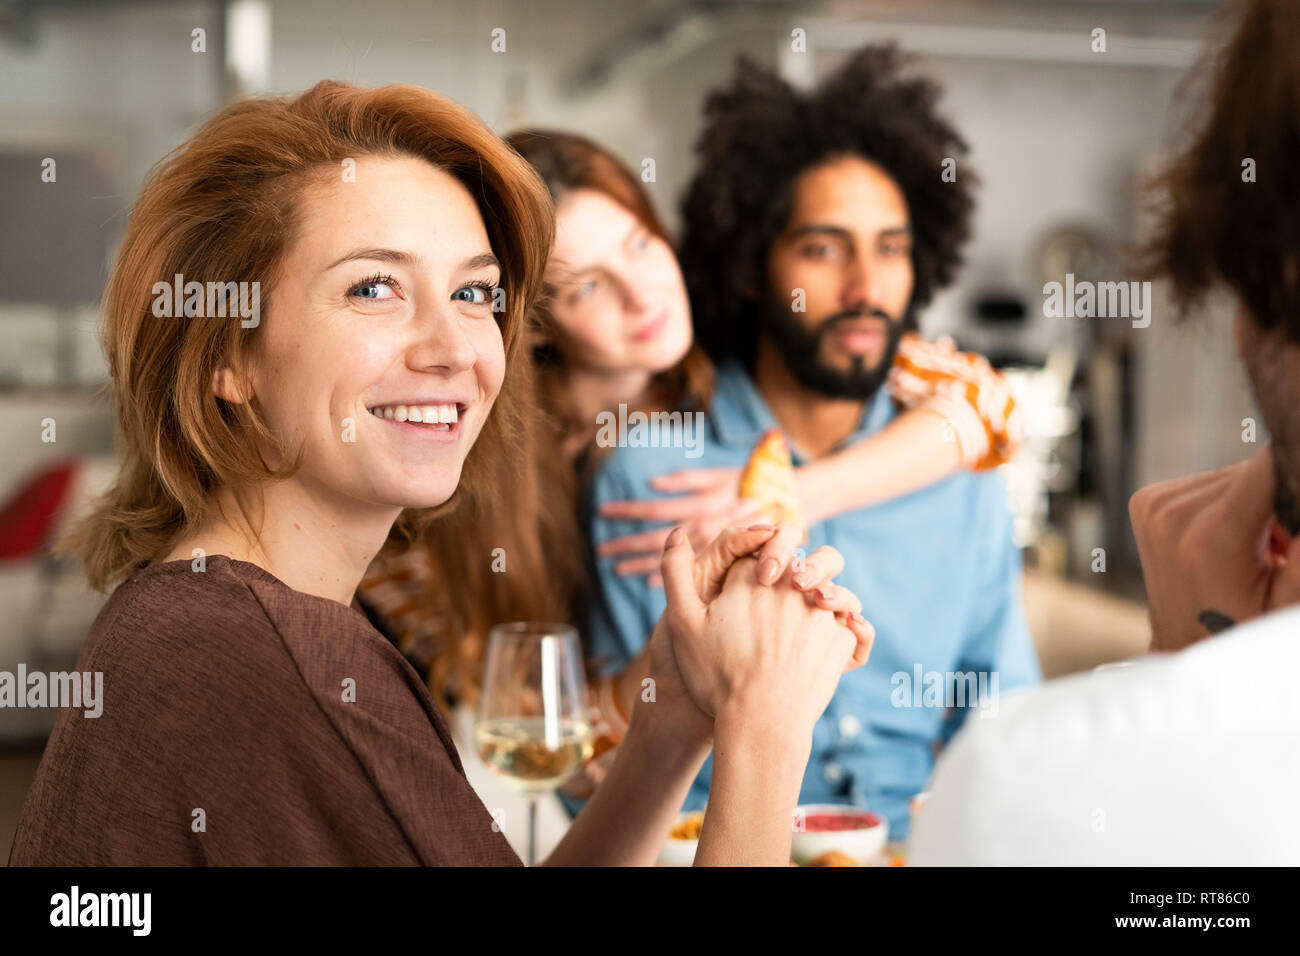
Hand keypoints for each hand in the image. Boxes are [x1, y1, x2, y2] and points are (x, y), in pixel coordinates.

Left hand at [596, 468, 762, 585]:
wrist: (788, 512)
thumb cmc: (750, 487)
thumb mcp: (719, 477)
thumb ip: (688, 479)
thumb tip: (652, 483)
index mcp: (696, 509)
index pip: (653, 510)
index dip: (627, 510)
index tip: (602, 510)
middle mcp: (699, 534)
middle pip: (653, 541)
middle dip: (625, 544)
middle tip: (599, 550)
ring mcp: (708, 555)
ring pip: (665, 563)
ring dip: (638, 563)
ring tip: (615, 567)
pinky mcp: (719, 570)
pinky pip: (687, 578)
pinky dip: (667, 579)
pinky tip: (647, 580)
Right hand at [658, 527, 871, 733]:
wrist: (761, 723)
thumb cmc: (717, 674)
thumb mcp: (682, 622)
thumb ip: (675, 571)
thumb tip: (677, 531)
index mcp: (754, 574)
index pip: (761, 548)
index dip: (757, 562)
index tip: (753, 582)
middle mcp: (793, 585)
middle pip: (805, 560)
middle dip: (801, 571)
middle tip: (790, 596)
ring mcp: (822, 611)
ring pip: (833, 591)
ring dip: (827, 599)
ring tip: (810, 625)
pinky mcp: (843, 639)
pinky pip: (853, 626)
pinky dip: (849, 630)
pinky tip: (833, 644)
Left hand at [1129, 446, 1299, 651]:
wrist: (1184, 645)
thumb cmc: (1241, 628)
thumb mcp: (1286, 601)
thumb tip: (1299, 492)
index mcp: (1211, 537)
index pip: (1268, 467)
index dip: (1293, 477)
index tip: (1288, 519)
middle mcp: (1174, 515)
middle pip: (1253, 472)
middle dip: (1276, 502)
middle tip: (1276, 549)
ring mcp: (1154, 505)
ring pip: (1231, 475)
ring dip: (1252, 503)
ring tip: (1253, 549)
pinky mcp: (1147, 500)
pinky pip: (1206, 483)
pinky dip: (1226, 503)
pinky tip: (1227, 539)